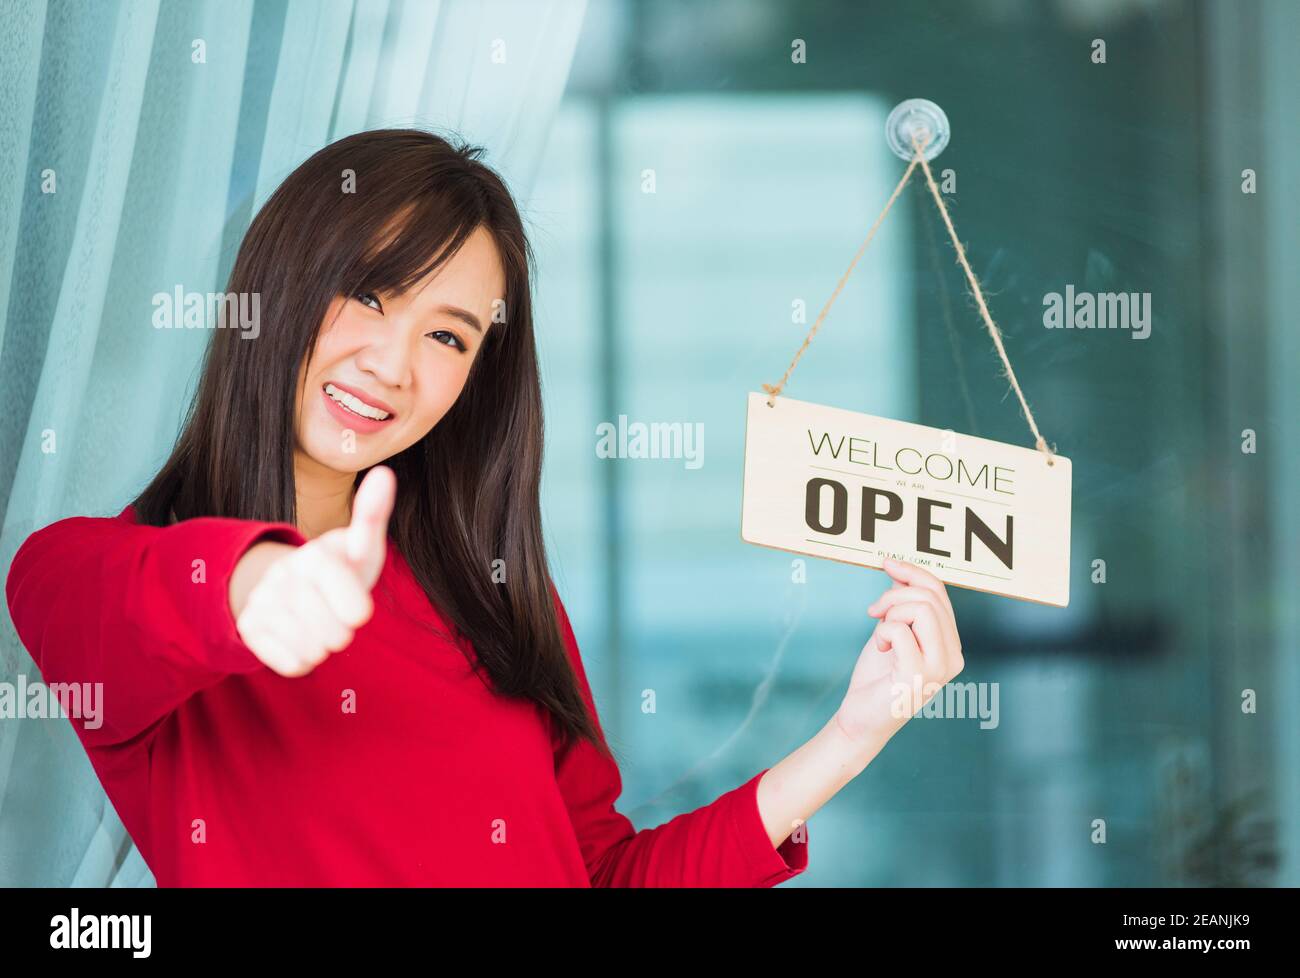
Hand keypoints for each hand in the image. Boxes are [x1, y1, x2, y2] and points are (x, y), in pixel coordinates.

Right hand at [231, 465, 395, 676]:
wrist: (291, 584)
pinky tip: (300, 636)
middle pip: (334, 635)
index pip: (350, 606)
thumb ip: (373, 515)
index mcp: (316, 557)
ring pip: (312, 650)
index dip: (356, 610)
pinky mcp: (249, 628)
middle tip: (337, 615)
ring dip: (323, 645)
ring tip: (319, 623)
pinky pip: (292, 663)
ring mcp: (263, 602)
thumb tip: (385, 473)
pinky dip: (302, 657)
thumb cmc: (340, 566)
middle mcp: (284, 576)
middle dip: (342, 631)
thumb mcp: (360, 544)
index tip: (360, 612)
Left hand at [833, 557, 964, 751]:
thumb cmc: (877, 676)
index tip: (887, 563)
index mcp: (950, 644)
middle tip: (874, 611)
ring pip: (920, 609)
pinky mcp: (918, 677)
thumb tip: (897, 569)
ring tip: (879, 632)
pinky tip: (880, 648)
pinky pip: (900, 631)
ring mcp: (939, 669)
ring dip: (890, 612)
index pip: (940, 593)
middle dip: (894, 594)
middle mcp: (953, 656)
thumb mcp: (891, 630)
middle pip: (930, 597)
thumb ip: (901, 604)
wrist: (861, 718)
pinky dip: (883, 632)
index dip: (913, 571)